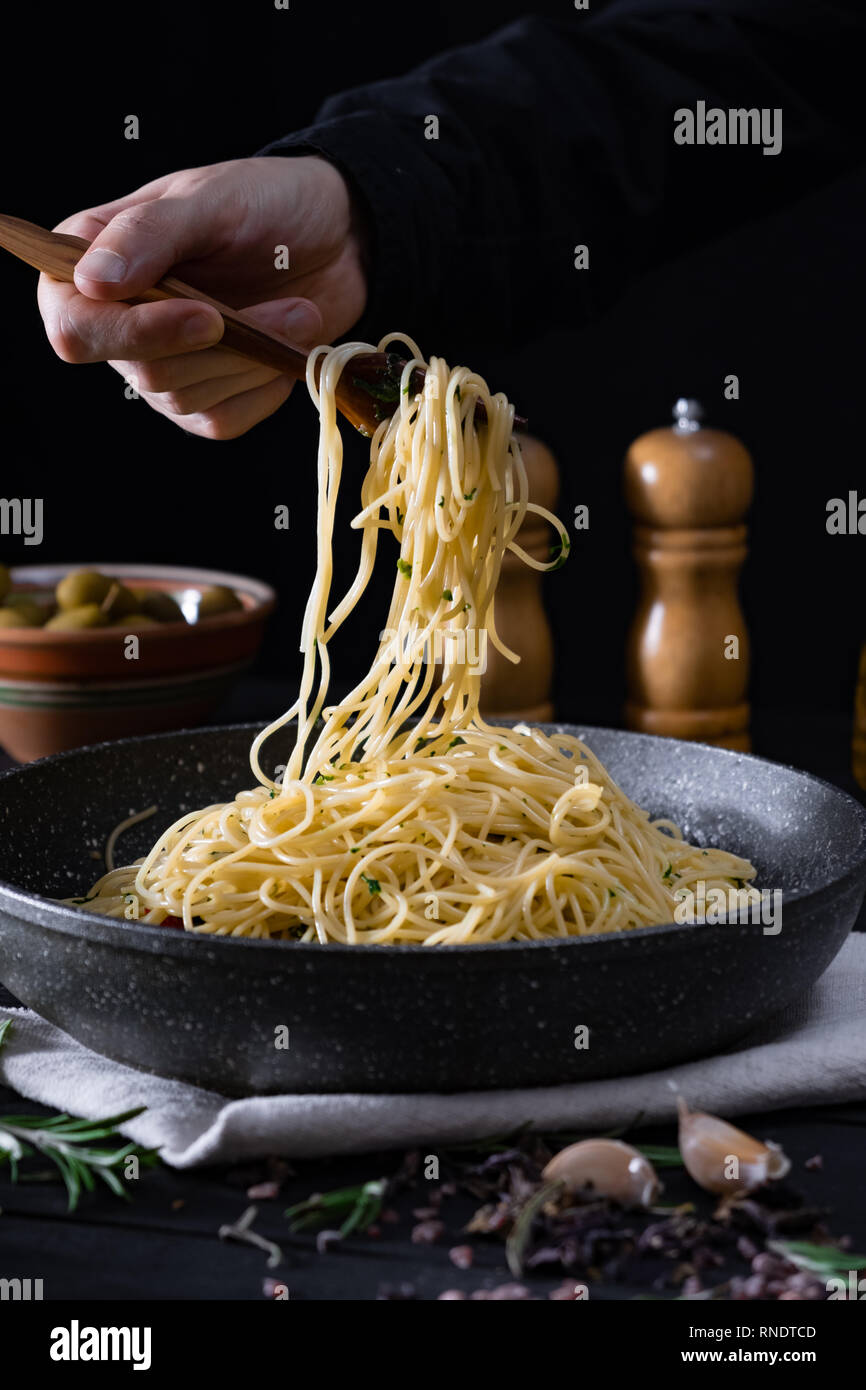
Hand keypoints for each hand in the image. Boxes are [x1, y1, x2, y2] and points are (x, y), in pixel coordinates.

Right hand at [38, 156, 368, 437]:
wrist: (333, 237)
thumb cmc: (264, 203)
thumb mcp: (210, 199)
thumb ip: (148, 232)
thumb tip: (91, 281)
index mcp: (89, 262)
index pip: (76, 327)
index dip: (133, 333)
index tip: (205, 316)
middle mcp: (115, 321)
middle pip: (144, 371)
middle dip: (225, 345)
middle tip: (293, 307)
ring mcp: (157, 365)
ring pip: (186, 398)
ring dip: (254, 360)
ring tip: (300, 314)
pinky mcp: (203, 398)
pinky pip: (220, 420)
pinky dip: (263, 390)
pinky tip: (285, 350)